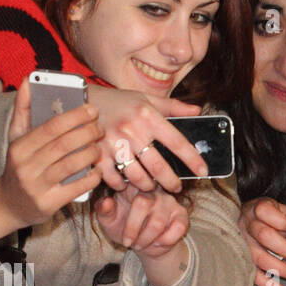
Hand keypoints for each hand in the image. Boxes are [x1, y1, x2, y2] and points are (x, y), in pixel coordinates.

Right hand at [0, 78, 102, 226]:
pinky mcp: (48, 204)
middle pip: (63, 145)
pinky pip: (76, 188)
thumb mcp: (16, 138)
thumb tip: (29, 80)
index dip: (74, 117)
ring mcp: (36, 186)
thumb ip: (24, 109)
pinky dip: (91, 177)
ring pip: (71, 165)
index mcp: (19, 146)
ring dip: (91, 154)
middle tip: (100, 128)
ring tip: (99, 147)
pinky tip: (98, 170)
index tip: (91, 109)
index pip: (50, 127)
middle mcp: (26, 166)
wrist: (8, 203)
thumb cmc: (19, 165)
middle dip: (87, 133)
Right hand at [88, 86, 205, 193]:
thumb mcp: (146, 99)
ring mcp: (113, 143)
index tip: (203, 171)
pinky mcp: (98, 154)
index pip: (177, 142)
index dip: (192, 159)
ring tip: (151, 185)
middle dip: (171, 182)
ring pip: (137, 177)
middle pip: (158, 166)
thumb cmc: (119, 101)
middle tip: (176, 187)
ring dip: (147, 185)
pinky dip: (121, 184)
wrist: (82, 100)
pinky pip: (114, 179)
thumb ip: (173, 107)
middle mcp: (132, 130)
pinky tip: (125, 182)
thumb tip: (197, 110)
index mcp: (147, 116)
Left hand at [96, 183, 188, 253]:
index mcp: (134, 185)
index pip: (130, 187)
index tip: (122, 235)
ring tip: (139, 245)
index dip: (124, 211)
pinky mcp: (182, 214)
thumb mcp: (108, 220)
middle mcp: (153, 189)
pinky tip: (157, 243)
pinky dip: (165, 241)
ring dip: (147, 239)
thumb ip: (104, 210)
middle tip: (128, 243)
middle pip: (143, 203)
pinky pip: (177, 228)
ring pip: (158, 221)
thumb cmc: (124, 228)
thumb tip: (105, 202)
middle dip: (133, 229)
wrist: (144, 244)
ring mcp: (169, 201)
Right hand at [240, 196, 285, 285]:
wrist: (246, 221)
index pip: (266, 212)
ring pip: (259, 258)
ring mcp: (242, 244)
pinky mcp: (243, 261)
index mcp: (258, 209)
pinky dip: (268, 285)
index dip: (282, 222)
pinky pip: (253, 275)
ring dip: (282, 269)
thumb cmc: (270, 217)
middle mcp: (247, 225)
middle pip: (264, 236)